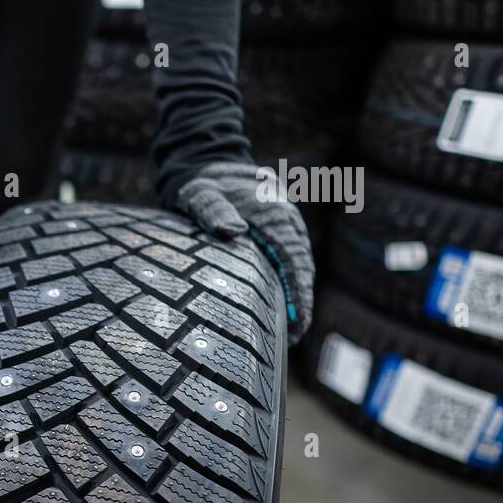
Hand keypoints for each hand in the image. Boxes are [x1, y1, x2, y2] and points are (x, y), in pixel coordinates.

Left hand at [173, 161, 314, 343]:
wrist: (210, 163)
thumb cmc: (202, 184)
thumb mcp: (200, 193)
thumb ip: (212, 210)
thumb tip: (235, 232)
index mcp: (273, 214)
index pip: (293, 260)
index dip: (299, 292)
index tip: (299, 321)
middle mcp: (287, 220)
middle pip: (303, 267)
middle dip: (302, 303)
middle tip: (293, 338)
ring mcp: (286, 225)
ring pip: (300, 264)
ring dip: (299, 295)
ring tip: (291, 331)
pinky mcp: (279, 229)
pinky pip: (290, 259)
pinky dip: (291, 282)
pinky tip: (282, 306)